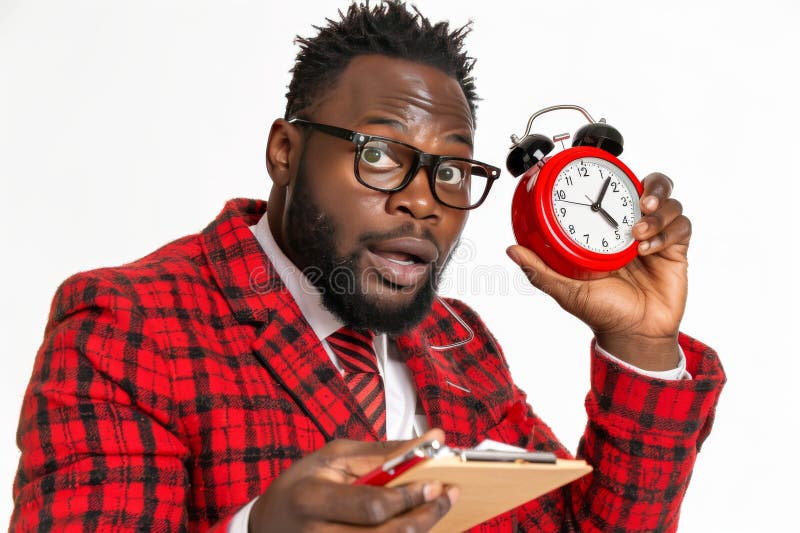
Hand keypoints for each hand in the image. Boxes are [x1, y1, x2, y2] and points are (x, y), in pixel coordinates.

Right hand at [249, 429, 457, 531]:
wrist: (269, 524)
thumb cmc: (303, 484)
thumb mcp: (334, 457)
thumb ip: (383, 452)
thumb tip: (430, 441)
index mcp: (313, 499)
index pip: (373, 506)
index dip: (409, 497)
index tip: (436, 483)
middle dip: (425, 516)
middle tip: (447, 496)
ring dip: (420, 530)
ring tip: (436, 508)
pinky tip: (414, 524)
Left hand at [508, 173, 689, 369]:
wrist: (633, 335)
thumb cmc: (602, 312)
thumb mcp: (566, 289)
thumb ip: (539, 270)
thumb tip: (512, 250)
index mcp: (606, 231)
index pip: (615, 193)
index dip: (617, 179)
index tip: (606, 179)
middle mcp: (632, 229)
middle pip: (650, 188)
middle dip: (650, 187)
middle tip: (639, 200)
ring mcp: (657, 238)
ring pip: (670, 204)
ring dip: (658, 213)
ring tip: (638, 232)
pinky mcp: (675, 251)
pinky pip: (681, 227)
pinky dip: (667, 232)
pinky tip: (648, 250)